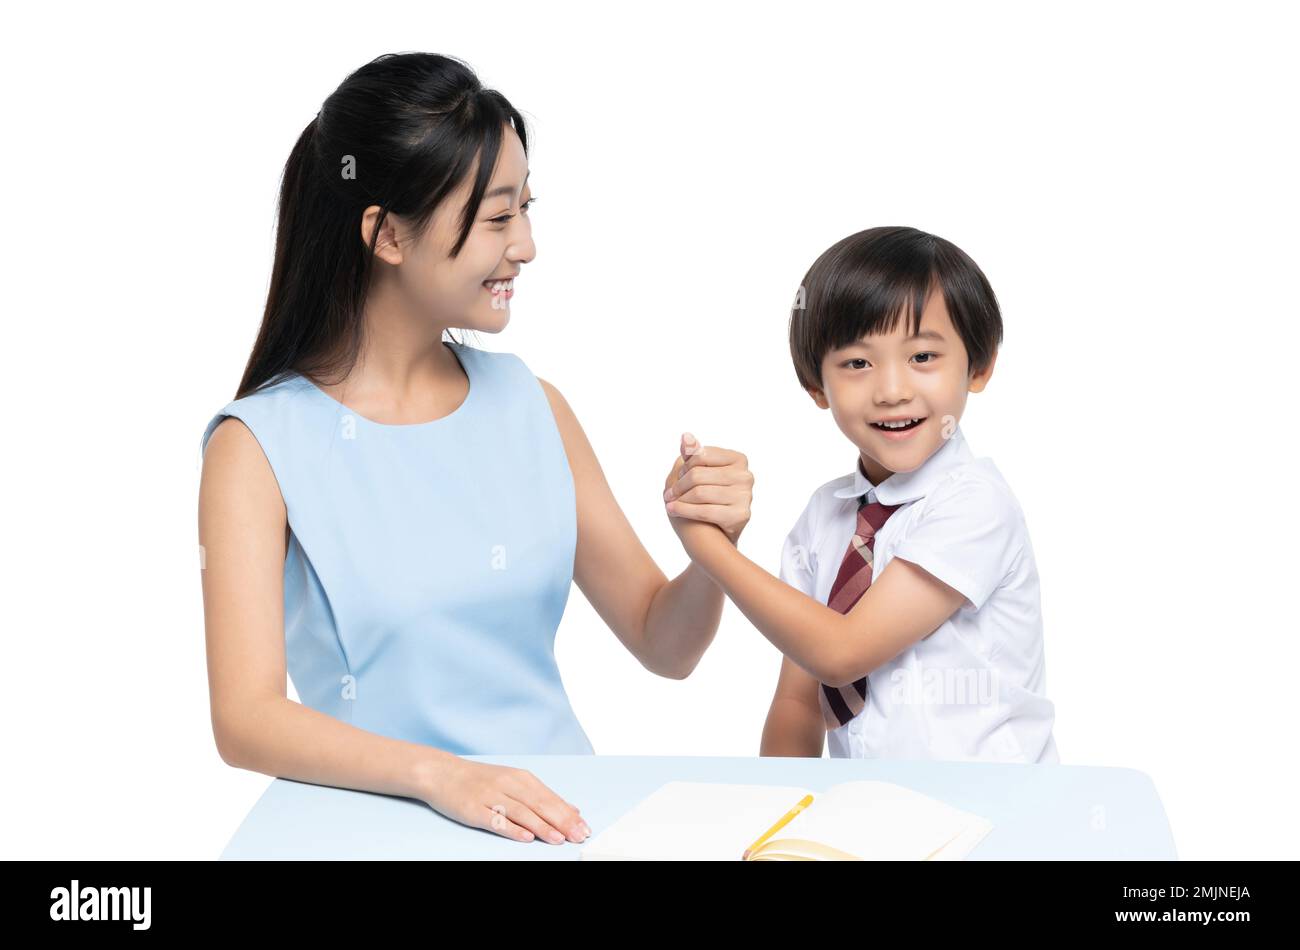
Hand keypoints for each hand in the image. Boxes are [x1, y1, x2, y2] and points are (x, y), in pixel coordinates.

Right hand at [421, 754, 591, 844]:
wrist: (441, 772)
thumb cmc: (480, 779)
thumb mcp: (513, 781)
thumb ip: (541, 796)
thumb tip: (571, 809)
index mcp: (520, 777)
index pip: (550, 797)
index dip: (568, 813)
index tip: (584, 827)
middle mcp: (507, 784)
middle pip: (539, 804)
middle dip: (561, 821)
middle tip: (578, 835)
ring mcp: (490, 796)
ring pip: (521, 812)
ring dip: (541, 826)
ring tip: (558, 838)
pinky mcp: (473, 809)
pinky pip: (495, 820)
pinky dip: (512, 829)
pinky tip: (525, 837)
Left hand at [663, 432, 752, 543]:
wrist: (717, 531)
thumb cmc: (708, 496)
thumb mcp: (702, 472)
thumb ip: (694, 454)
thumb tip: (685, 437)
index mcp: (739, 459)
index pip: (702, 455)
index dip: (685, 466)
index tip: (678, 475)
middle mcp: (746, 476)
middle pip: (698, 474)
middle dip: (679, 484)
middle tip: (669, 493)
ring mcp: (746, 496)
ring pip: (699, 493)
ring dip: (679, 499)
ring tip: (669, 502)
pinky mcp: (741, 515)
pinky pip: (704, 511)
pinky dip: (683, 510)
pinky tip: (671, 510)